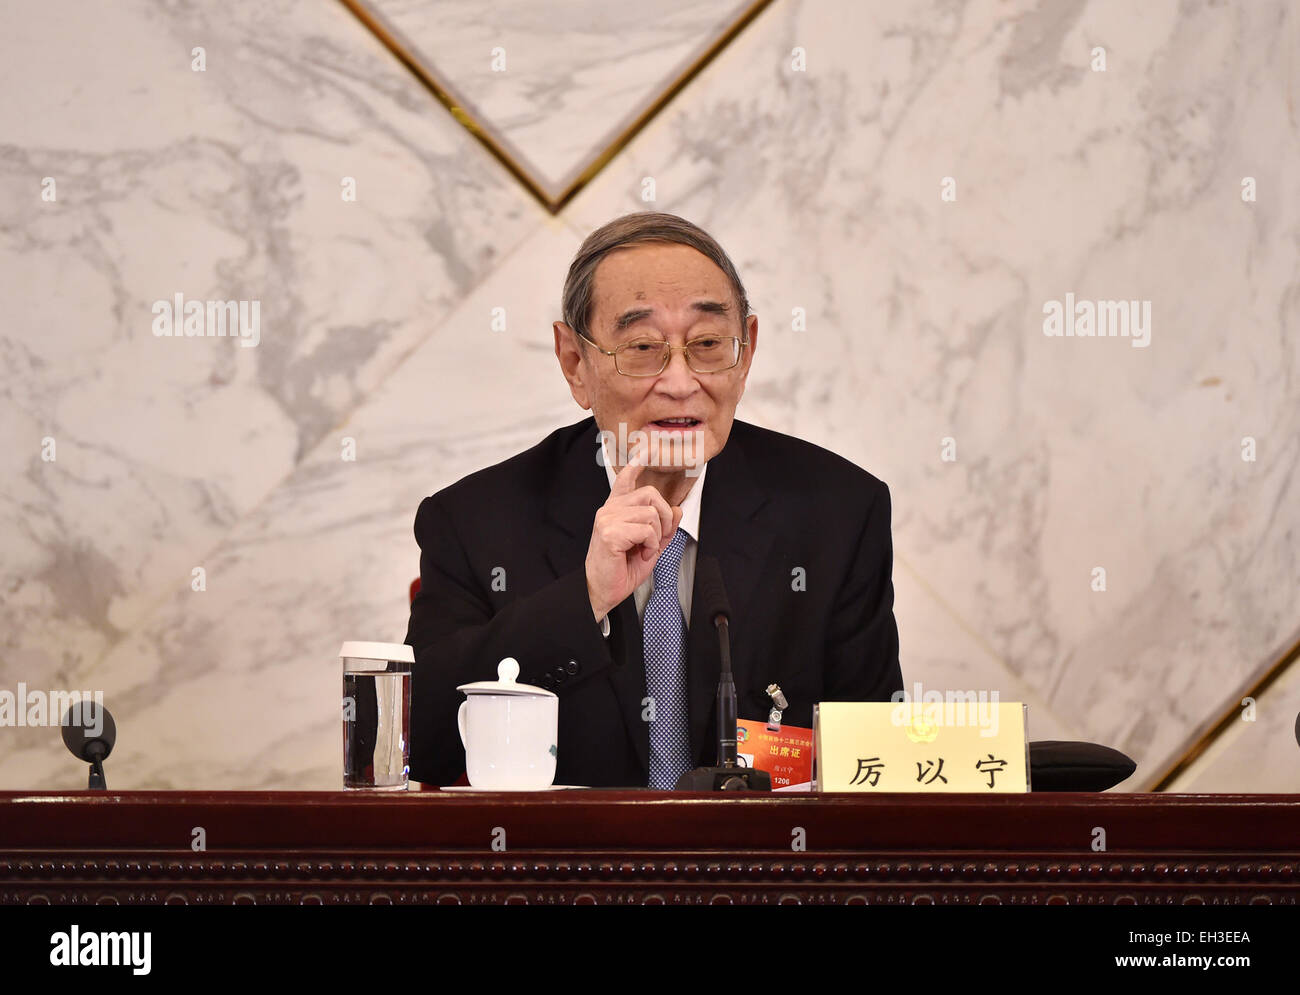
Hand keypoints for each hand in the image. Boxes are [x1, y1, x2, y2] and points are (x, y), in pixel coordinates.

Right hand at [585, 451, 682, 621]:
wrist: (602, 592)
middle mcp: (609, 509)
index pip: (626, 479)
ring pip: (652, 513)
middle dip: (665, 518)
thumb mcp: (649, 546)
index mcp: (616, 510)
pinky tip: (638, 554)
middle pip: (651, 495)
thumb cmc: (620, 570)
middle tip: (656, 540)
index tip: (648, 449)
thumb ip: (663, 528)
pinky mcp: (609, 531)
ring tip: (643, 550)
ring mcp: (607, 518)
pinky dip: (650, 545)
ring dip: (656, 536)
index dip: (638, 463)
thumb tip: (677, 509)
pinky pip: (646, 530)